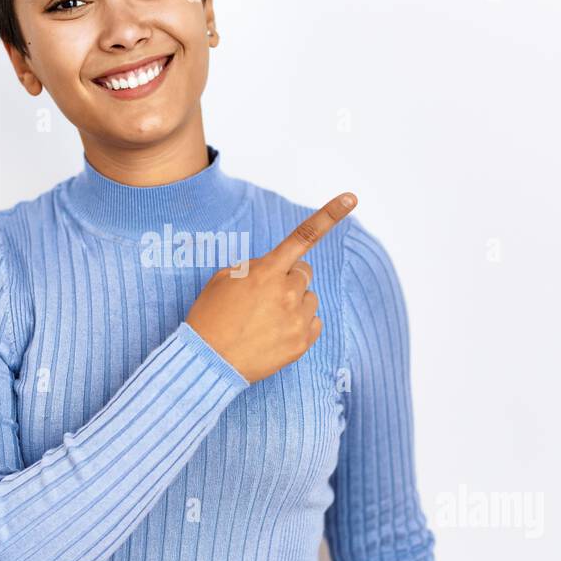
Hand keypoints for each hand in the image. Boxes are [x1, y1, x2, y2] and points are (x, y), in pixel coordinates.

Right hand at [185, 192, 357, 382]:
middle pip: (304, 273)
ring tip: (266, 318)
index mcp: (267, 271)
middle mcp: (287, 292)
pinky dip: (299, 324)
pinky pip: (313, 322)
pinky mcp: (302, 342)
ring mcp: (297, 319)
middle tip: (265, 295)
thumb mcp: (222, 279)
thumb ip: (253, 267)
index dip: (330, 215)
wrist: (208, 362)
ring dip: (294, 302)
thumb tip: (272, 269)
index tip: (351, 198)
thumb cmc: (210, 317)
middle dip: (289, 278)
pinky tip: (276, 332)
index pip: (303, 237)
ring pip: (309, 298)